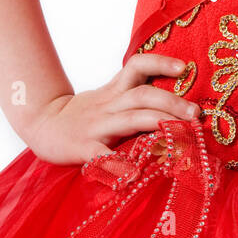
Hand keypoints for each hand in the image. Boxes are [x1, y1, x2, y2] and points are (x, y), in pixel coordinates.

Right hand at [24, 54, 200, 164]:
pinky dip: (120, 165)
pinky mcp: (85, 149)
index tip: (184, 67)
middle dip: (172, 101)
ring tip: (184, 132)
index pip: (137, 65)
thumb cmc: (84, 114)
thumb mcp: (108, 96)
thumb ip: (134, 94)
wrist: (41, 125)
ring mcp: (98, 126)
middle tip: (196, 113)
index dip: (160, 62)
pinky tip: (136, 175)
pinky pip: (105, 156)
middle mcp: (109, 105)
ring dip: (160, 122)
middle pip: (143, 94)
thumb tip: (175, 97)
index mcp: (115, 90)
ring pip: (132, 118)